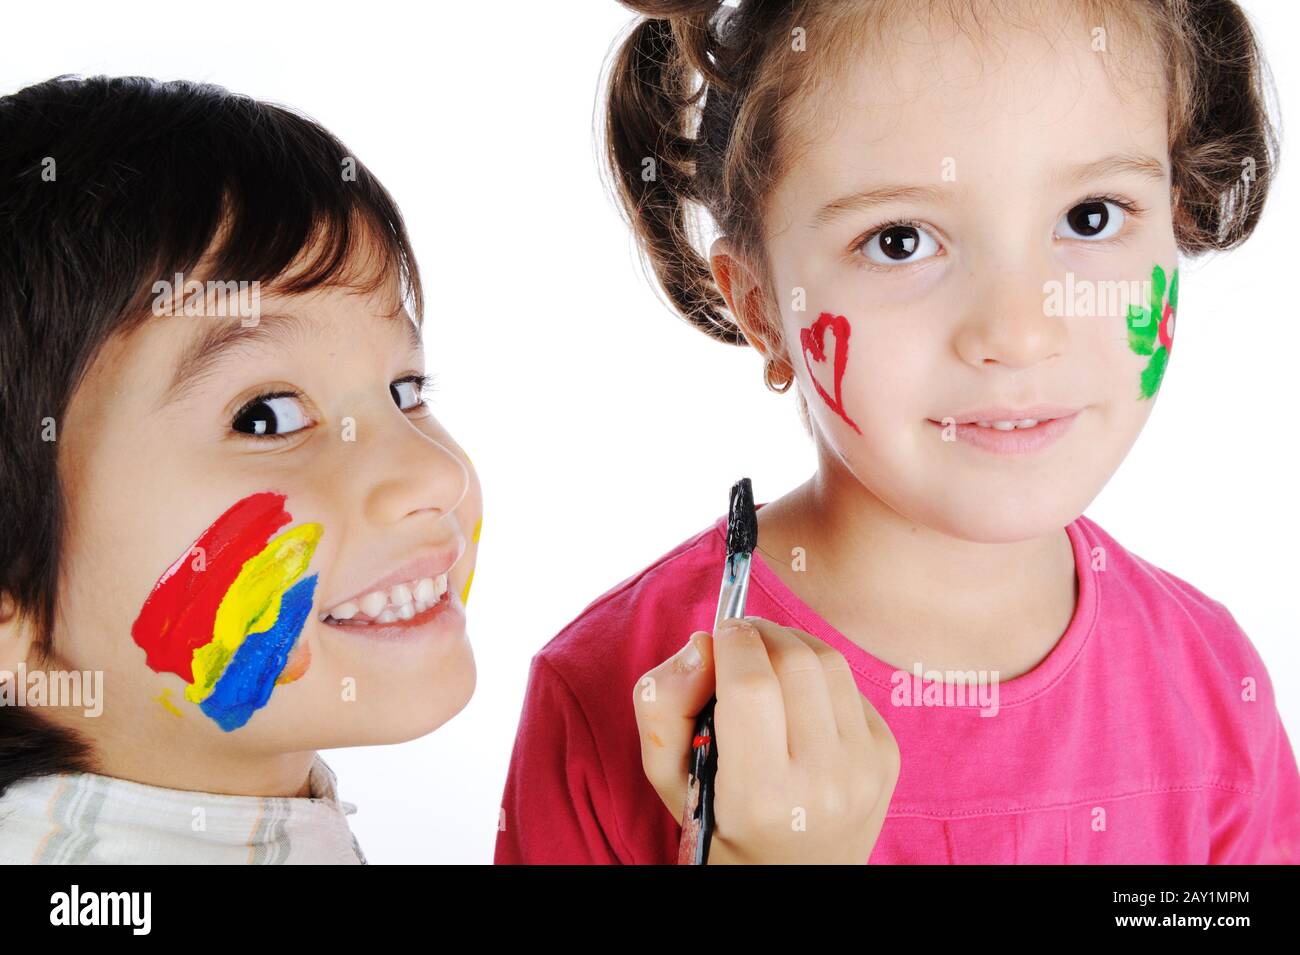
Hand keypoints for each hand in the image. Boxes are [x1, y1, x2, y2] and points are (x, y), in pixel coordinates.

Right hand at [633, 616, 898, 862]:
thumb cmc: (721, 824)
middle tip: (738, 640)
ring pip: (829, 661)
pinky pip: (851, 685)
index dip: (732, 641)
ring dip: (791, 644)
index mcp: (760, 796)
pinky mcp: (888, 755)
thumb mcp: (667, 778)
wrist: (796, 877)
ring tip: (765, 659)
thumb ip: (662, 706)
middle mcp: (822, 784)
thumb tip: (702, 643)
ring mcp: (864, 770)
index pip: (751, 684)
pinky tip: (798, 699)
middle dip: (760, 634)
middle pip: (794, 661)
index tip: (718, 632)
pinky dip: (819, 675)